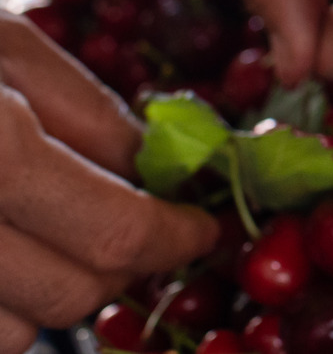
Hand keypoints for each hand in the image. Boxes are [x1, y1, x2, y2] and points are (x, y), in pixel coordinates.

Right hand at [0, 13, 216, 353]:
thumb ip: (86, 114)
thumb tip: (156, 174)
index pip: (117, 235)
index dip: (176, 237)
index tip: (199, 226)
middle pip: (69, 296)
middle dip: (121, 268)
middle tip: (140, 229)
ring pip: (10, 334)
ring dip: (47, 295)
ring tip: (48, 232)